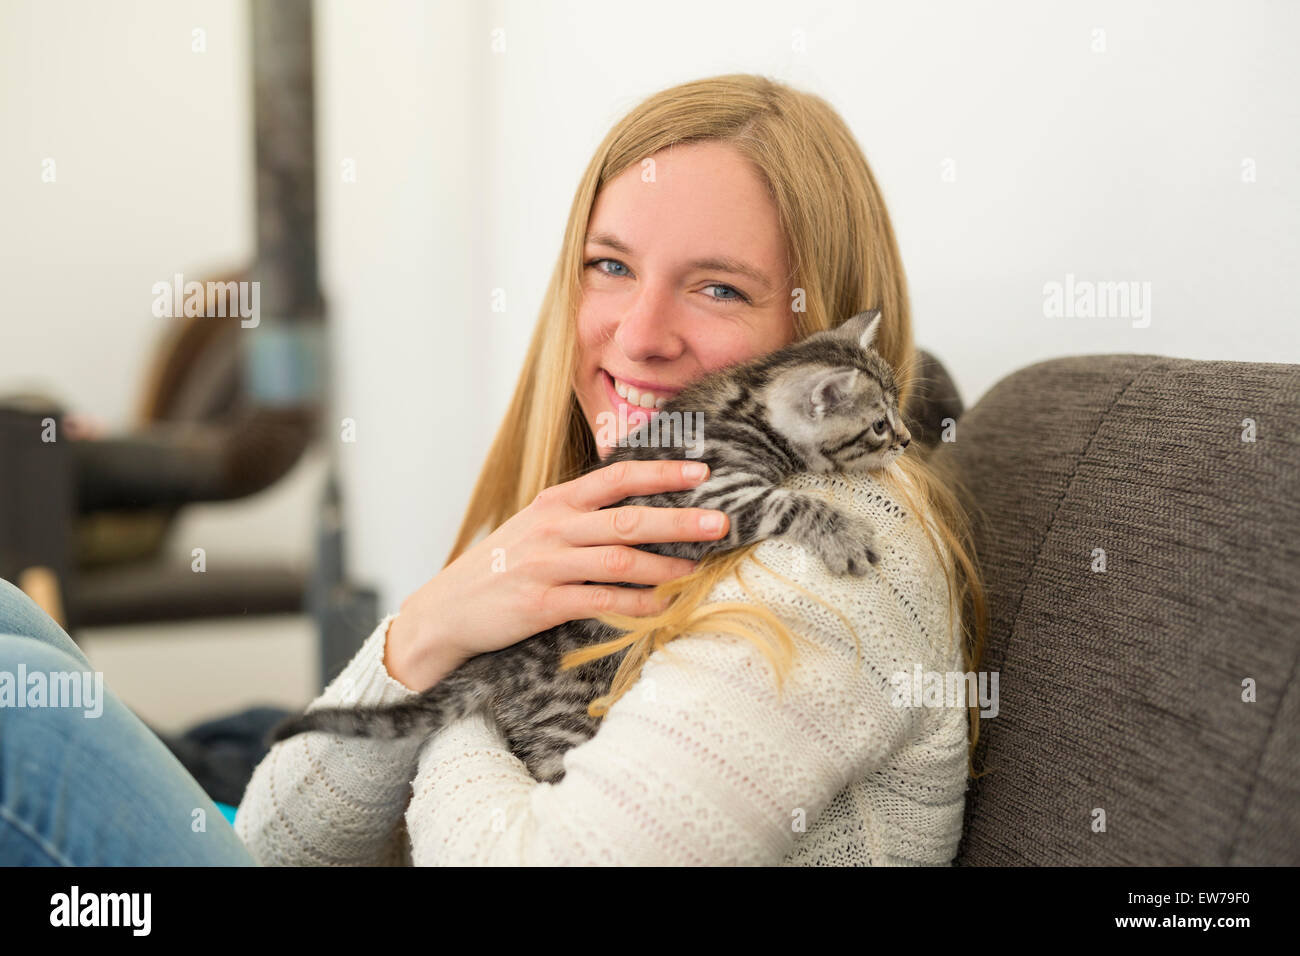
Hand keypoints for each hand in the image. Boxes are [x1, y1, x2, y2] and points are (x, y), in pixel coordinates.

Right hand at [384, 459, 729, 691]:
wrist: (446, 609)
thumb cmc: (501, 566)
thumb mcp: (536, 527)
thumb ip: (581, 516)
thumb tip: (641, 509)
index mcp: (555, 501)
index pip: (617, 478)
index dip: (662, 473)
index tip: (702, 472)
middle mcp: (553, 527)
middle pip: (628, 518)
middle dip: (679, 520)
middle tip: (720, 522)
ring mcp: (546, 564)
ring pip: (619, 560)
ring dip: (665, 566)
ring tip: (698, 569)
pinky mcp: (542, 603)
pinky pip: (600, 602)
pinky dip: (636, 605)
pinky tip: (661, 606)